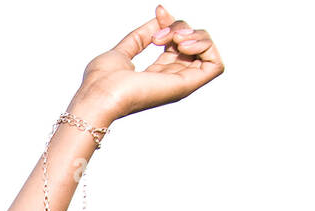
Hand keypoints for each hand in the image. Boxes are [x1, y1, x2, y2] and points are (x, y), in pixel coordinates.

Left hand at [78, 4, 223, 122]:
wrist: (98, 95)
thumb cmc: (101, 82)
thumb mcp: (122, 51)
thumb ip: (141, 37)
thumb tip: (159, 20)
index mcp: (157, 73)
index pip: (177, 41)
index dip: (172, 21)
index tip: (159, 11)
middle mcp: (171, 79)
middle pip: (192, 42)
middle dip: (180, 26)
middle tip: (158, 36)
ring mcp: (180, 83)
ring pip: (207, 50)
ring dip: (195, 35)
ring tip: (173, 40)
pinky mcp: (186, 86)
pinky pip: (216, 64)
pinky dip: (205, 47)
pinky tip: (183, 45)